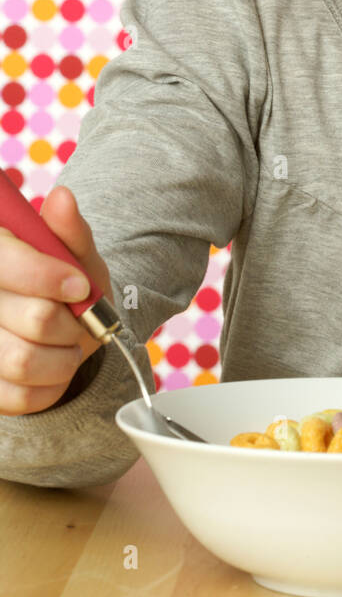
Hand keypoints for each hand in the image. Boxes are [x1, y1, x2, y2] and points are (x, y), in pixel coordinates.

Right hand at [0, 186, 112, 414]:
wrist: (60, 332)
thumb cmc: (65, 285)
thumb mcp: (75, 253)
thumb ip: (69, 230)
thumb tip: (62, 198)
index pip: (6, 262)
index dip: (47, 276)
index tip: (79, 285)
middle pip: (33, 317)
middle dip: (70, 322)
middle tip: (75, 318)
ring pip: (24, 360)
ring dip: (63, 357)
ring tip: (67, 344)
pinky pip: (19, 397)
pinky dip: (50, 386)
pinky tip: (53, 368)